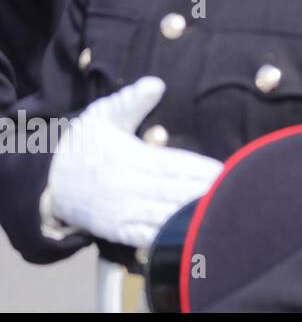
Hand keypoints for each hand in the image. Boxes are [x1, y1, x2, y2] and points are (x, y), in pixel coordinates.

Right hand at [45, 77, 223, 248]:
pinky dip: (167, 237)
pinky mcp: (117, 229)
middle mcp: (126, 186)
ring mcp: (121, 211)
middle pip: (171, 192)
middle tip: (232, 193)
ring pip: (161, 216)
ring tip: (218, 215)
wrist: (50, 181)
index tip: (222, 171)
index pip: (169, 164)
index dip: (196, 170)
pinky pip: (146, 235)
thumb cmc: (84, 144)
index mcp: (128, 158)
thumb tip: (155, 84)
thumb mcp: (102, 116)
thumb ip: (131, 101)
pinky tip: (189, 236)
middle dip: (201, 194)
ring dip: (189, 217)